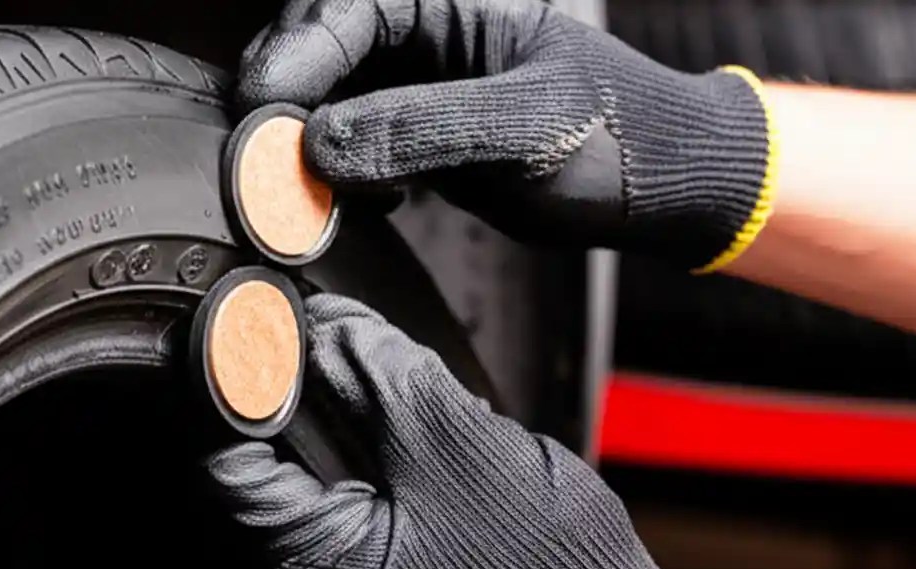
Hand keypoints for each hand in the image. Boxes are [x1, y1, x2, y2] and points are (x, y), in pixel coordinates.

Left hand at [204, 293, 750, 568]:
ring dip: (347, 419)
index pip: (232, 458)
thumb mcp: (452, 440)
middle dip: (301, 391)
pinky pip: (363, 500)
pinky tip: (418, 428)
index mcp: (314, 563)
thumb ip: (377, 371)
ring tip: (385, 376)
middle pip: (273, 463)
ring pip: (322, 476)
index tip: (266, 330)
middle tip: (333, 339)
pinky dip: (379, 455)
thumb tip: (327, 324)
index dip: (244, 380)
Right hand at [237, 0, 776, 271]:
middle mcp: (425, 38)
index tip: (260, 112)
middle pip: (320, 49)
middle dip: (284, 99)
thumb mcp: (522, 129)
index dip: (293, 57)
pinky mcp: (417, 136)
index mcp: (449, 3)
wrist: (659, 182)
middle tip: (257, 156)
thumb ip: (422, 129)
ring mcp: (417, 88)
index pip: (345, 10)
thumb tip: (320, 147)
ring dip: (302, 144)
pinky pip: (352, 145)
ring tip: (300, 190)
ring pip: (327, 101)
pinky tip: (358, 202)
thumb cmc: (614, 137)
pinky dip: (336, 175)